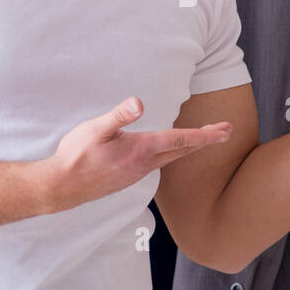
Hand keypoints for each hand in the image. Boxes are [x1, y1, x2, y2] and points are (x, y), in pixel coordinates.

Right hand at [40, 97, 231, 214]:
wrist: (62, 187)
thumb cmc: (76, 155)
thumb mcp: (95, 129)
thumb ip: (119, 116)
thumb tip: (138, 102)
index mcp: (141, 149)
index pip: (181, 139)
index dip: (205, 134)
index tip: (225, 130)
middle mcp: (145, 164)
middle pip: (183, 150)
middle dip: (206, 140)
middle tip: (226, 131)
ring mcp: (138, 173)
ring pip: (172, 158)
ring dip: (191, 146)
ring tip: (204, 137)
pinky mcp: (130, 177)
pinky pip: (159, 163)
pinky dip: (174, 153)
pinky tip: (171, 150)